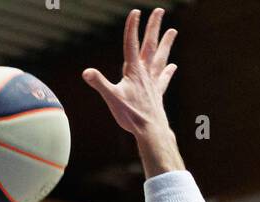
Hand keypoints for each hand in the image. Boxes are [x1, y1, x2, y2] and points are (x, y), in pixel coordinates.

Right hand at [83, 8, 176, 135]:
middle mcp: (145, 73)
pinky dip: (168, 71)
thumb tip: (86, 72)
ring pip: (160, 58)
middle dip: (154, 27)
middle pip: (150, 45)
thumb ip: (99, 83)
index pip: (131, 44)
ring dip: (166, 43)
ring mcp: (153, 82)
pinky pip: (164, 78)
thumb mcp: (112, 99)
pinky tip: (173, 65)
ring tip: (173, 30)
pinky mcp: (157, 93)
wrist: (151, 131)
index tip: (136, 12)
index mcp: (133, 71)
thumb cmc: (131, 116)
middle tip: (159, 10)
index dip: (132, 27)